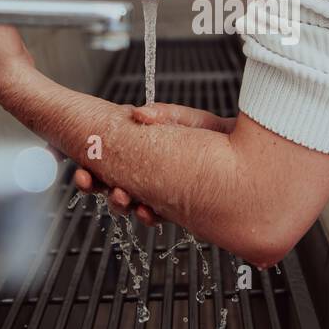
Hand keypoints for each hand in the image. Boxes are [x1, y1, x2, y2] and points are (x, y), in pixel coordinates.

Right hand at [72, 102, 236, 225]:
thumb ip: (162, 115)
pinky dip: (147, 215)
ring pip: (129, 203)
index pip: (111, 161)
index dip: (91, 166)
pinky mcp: (177, 207)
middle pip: (111, 183)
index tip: (79, 166)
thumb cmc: (218, 135)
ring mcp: (161, 192)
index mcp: (144, 151)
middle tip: (87, 180)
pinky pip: (155, 215)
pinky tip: (146, 210)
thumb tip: (137, 113)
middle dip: (95, 186)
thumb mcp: (187, 119)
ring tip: (121, 196)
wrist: (249, 154)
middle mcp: (147, 174)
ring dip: (119, 203)